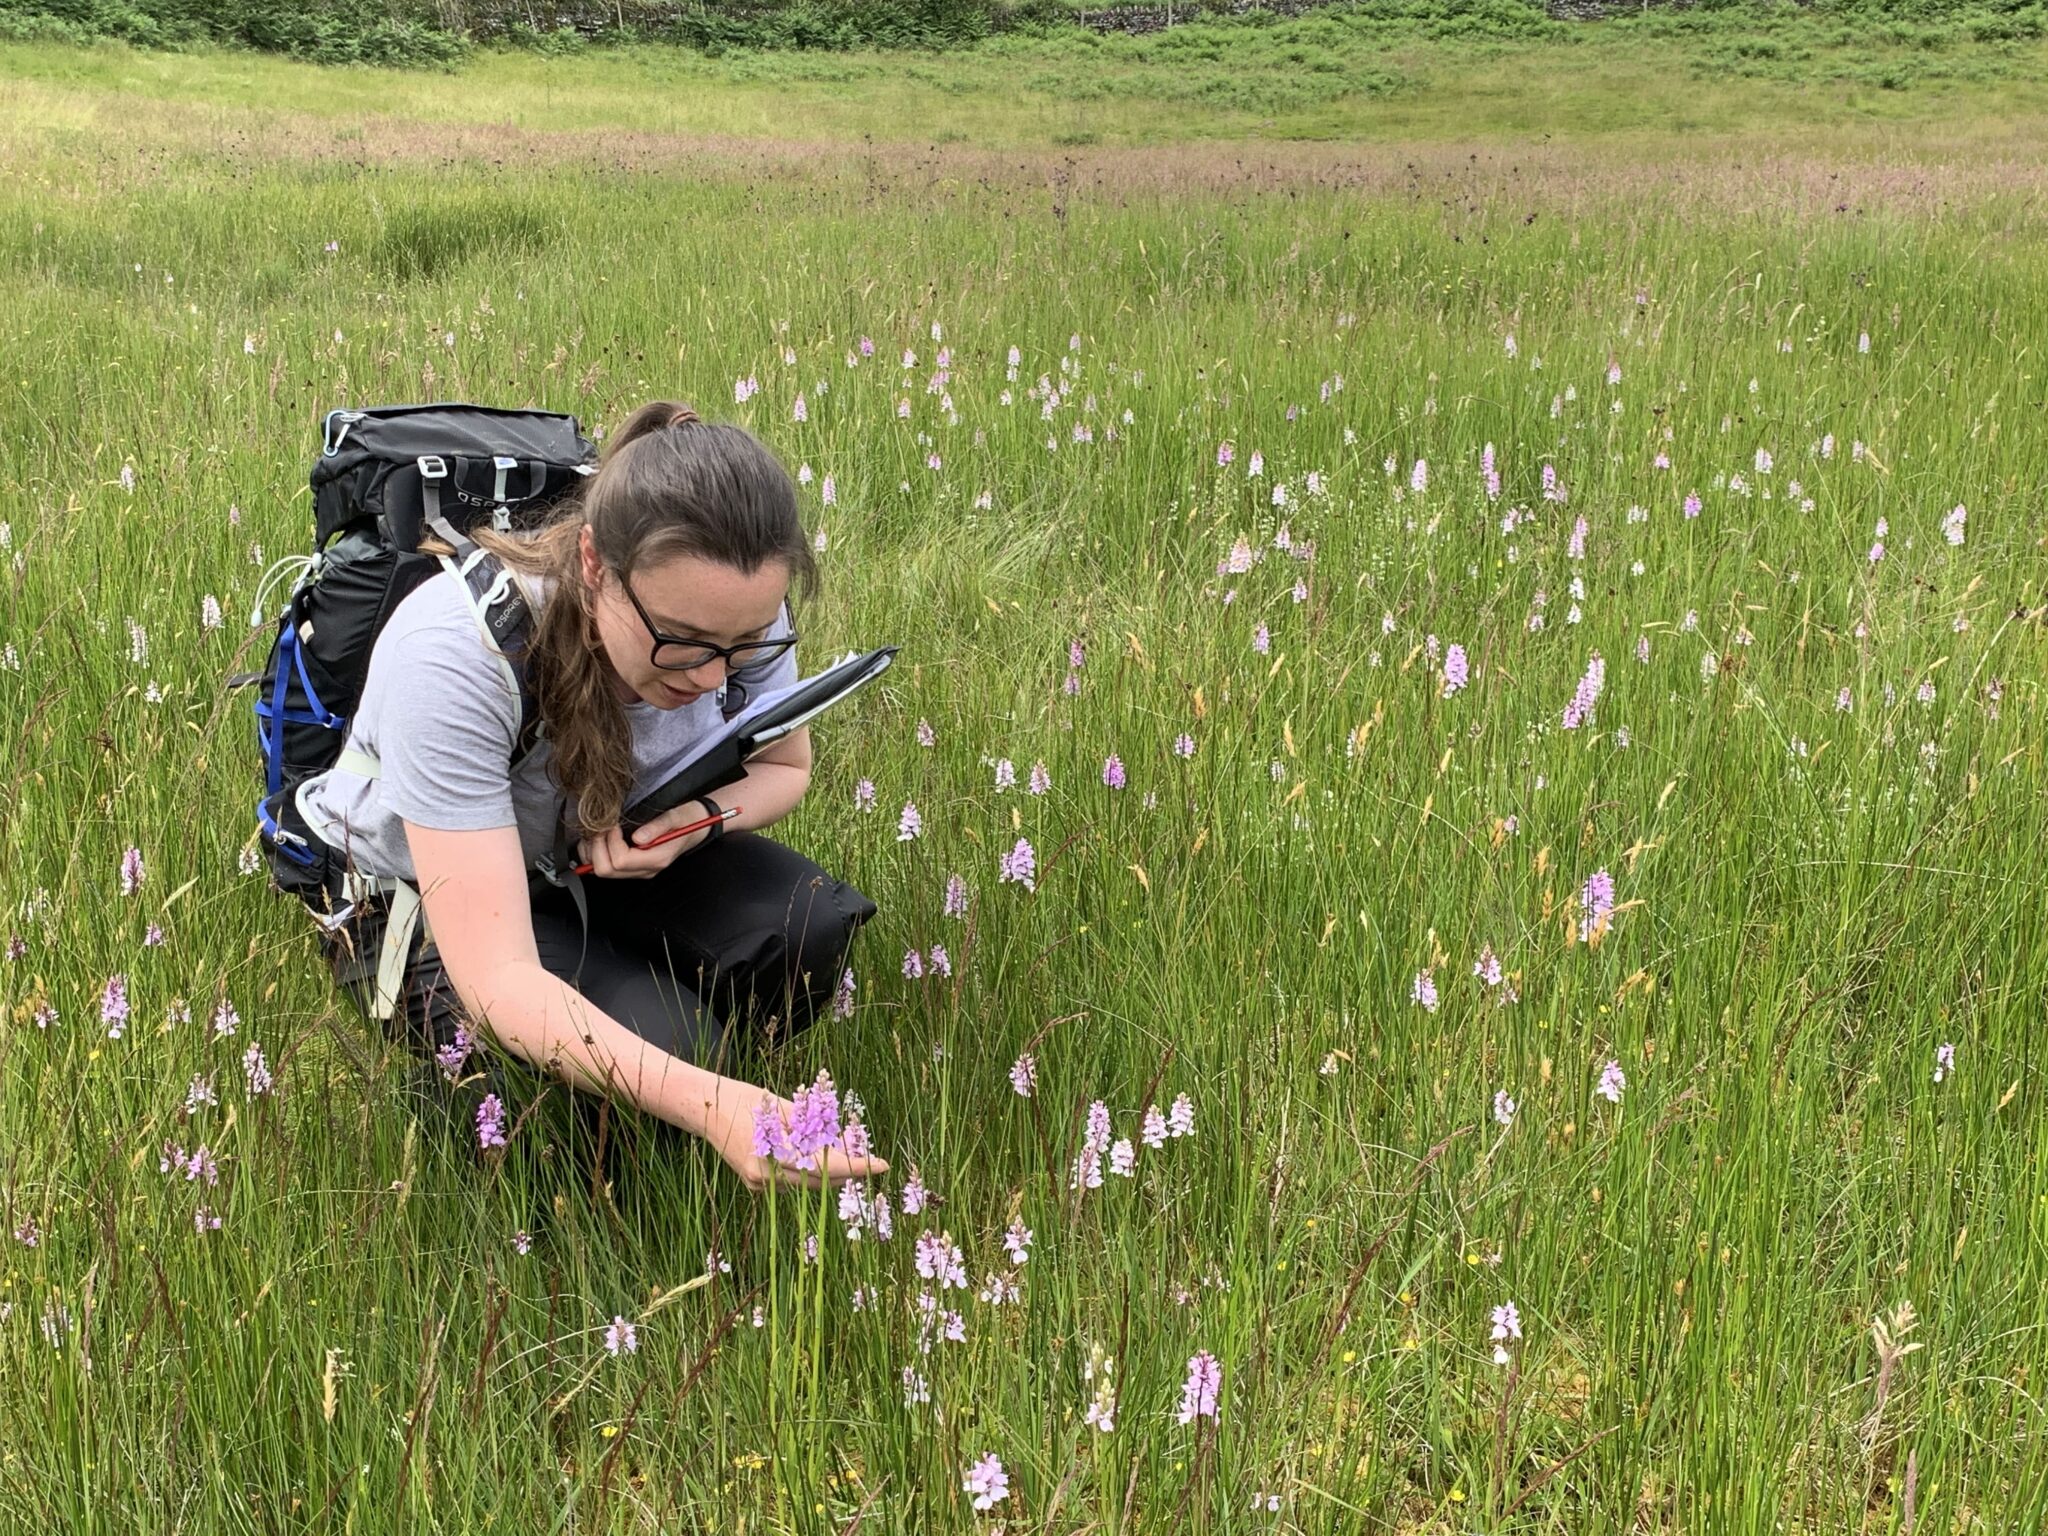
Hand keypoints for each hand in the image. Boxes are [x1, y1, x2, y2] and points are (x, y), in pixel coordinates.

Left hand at [576, 800, 714, 879]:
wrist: (696, 826)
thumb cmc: (687, 820)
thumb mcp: (675, 817)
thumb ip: (657, 827)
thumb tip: (637, 837)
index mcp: (656, 859)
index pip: (621, 861)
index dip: (610, 842)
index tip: (613, 825)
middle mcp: (645, 869)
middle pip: (607, 871)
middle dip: (597, 848)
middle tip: (601, 828)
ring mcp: (638, 870)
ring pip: (603, 872)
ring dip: (593, 852)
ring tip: (598, 833)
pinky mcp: (632, 867)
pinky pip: (606, 868)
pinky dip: (595, 855)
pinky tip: (599, 840)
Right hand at [706, 1088, 887, 1193]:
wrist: (705, 1109)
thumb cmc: (745, 1099)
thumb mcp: (783, 1106)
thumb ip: (812, 1126)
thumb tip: (843, 1140)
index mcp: (774, 1153)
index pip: (825, 1166)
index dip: (856, 1166)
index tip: (882, 1164)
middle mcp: (766, 1175)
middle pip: (819, 1181)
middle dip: (846, 1171)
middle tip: (870, 1158)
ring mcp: (759, 1183)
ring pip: (806, 1184)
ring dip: (827, 1171)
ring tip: (844, 1152)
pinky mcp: (755, 1185)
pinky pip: (791, 1182)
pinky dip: (807, 1170)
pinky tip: (809, 1152)